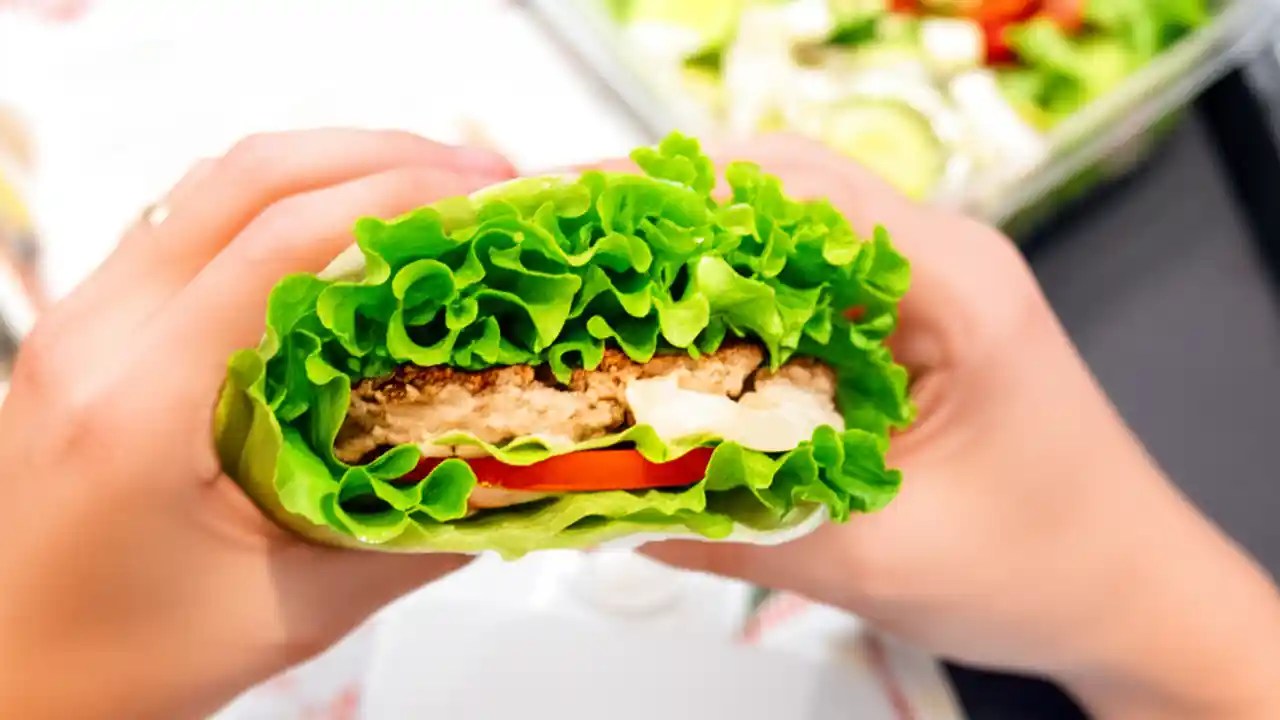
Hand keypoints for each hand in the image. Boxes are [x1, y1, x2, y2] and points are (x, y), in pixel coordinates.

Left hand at [0, 130, 515, 718]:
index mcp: (137, 406)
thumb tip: (511, 481)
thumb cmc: (108, 663)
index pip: (279, 243)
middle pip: (246, 175)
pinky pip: (191, 219)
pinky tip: (344, 227)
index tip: (489, 197)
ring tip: (429, 186)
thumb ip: (409, 541)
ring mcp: (82, 322)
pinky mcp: (90, 327)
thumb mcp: (285, 615)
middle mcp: (96, 339)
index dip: (398, 196)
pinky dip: (283, 199)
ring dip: (331, 162)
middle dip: (381, 153)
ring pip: (213, 181)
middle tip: (480, 175)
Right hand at [637, 136, 1279, 718]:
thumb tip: (610, 505)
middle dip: (671, 223)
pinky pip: (802, 288)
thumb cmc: (1047, 569)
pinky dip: (734, 308)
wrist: (1127, 593)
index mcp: (956, 288)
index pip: (795, 188)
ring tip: (608, 306)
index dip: (680, 199)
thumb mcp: (880, 559)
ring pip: (786, 235)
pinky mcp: (905, 326)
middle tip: (577, 273)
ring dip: (698, 264)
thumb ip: (740, 528)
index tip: (591, 228)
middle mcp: (942, 263)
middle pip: (781, 191)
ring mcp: (925, 289)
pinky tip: (681, 351)